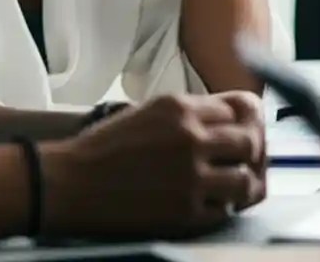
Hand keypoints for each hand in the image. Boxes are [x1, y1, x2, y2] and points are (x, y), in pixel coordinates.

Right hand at [39, 91, 265, 238]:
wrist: (67, 184)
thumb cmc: (103, 149)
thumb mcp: (147, 113)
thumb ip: (189, 113)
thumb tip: (230, 121)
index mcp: (180, 108)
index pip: (241, 109)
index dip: (246, 123)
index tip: (244, 133)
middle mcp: (190, 138)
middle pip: (251, 141)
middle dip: (252, 153)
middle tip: (246, 162)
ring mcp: (190, 176)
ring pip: (247, 179)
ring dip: (245, 184)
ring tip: (235, 187)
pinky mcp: (185, 212)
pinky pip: (225, 210)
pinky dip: (224, 208)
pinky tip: (212, 204)